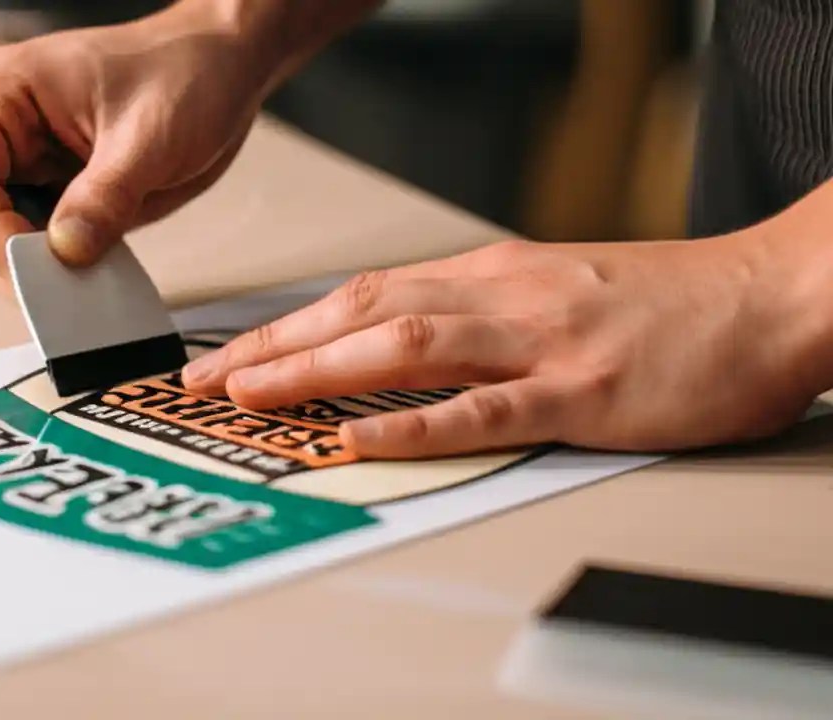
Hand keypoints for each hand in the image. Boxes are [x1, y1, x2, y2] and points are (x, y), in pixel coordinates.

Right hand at [0, 6, 268, 276]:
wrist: (224, 65)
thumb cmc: (186, 71)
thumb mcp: (150, 137)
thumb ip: (105, 198)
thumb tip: (65, 253)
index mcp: (0, 95)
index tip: (42, 269)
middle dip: (8, 258)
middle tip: (63, 284)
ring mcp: (25, 162)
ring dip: (35, 268)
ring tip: (86, 277)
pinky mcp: (54, 190)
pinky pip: (37, 243)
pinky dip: (60, 266)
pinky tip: (96, 267)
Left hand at [181, 236, 826, 457]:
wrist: (770, 295)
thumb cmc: (668, 302)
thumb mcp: (556, 288)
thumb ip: (482, 312)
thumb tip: (406, 339)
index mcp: (492, 276)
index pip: (365, 293)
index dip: (289, 323)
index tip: (232, 351)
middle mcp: (501, 298)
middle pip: (361, 311)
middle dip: (274, 345)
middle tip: (204, 380)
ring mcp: (538, 343)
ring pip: (403, 347)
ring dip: (316, 369)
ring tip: (248, 395)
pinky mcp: (581, 393)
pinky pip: (481, 410)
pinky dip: (412, 424)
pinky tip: (359, 436)